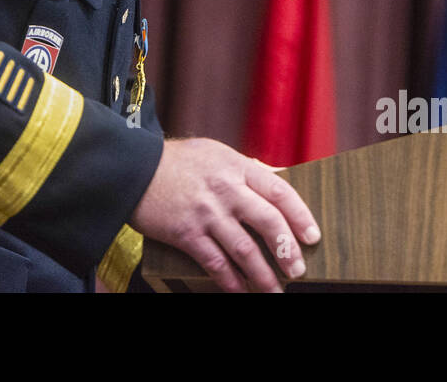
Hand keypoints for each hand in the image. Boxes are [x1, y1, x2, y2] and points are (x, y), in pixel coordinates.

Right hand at [130, 137, 319, 292]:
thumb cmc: (178, 161)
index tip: (312, 236)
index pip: (280, 191)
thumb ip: (247, 169)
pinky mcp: (186, 233)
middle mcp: (226, 189)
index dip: (300, 216)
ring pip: (245, 250)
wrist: (134, 168)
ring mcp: (206, 213)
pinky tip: (240, 291)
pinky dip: (230, 281)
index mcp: (237, 167)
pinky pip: (215, 263)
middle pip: (268, 222)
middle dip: (287, 251)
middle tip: (298, 271)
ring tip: (274, 292)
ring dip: (263, 275)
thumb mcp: (217, 153)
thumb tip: (280, 180)